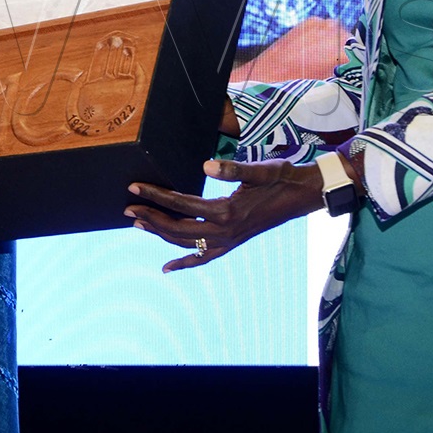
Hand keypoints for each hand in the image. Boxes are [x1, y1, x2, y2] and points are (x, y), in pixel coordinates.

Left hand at [124, 158, 323, 271]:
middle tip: (127, 206)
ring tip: (138, 223)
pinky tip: (167, 268)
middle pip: (176, 228)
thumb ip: (233, 168)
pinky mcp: (233, 243)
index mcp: (227, 211)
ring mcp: (229, 241)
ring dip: (160, 234)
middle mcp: (225, 231)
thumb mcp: (261, 169)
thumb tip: (206, 164)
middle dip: (150, 217)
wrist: (305, 196)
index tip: (134, 187)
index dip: (156, 194)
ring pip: (186, 243)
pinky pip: (204, 257)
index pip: (181, 203)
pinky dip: (184, 263)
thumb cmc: (283, 178)